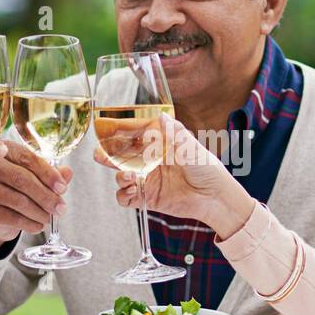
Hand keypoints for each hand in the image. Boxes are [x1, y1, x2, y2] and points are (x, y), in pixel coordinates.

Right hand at [0, 141, 73, 252]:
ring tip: (49, 218)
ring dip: (39, 212)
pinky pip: (10, 217)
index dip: (47, 174)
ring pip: (17, 200)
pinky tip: (37, 225)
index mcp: (4, 149)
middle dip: (45, 196)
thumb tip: (67, 173)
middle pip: (20, 179)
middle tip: (60, 208)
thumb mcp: (35, 178)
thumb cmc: (16, 189)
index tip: (62, 188)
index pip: (27, 158)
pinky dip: (29, 224)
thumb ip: (51, 174)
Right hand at [93, 114, 253, 238]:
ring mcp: (148, 179)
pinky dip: (124, 195)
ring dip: (120, 176)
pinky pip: (127, 197)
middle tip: (99, 155)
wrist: (215, 198)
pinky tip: (131, 192)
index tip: (105, 128)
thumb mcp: (192, 148)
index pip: (135, 134)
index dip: (119, 132)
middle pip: (122, 155)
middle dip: (108, 155)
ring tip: (130, 178)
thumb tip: (162, 116)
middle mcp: (150, 160)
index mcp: (159, 144)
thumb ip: (176, 135)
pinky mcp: (148, 197)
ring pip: (122, 175)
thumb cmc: (208, 169)